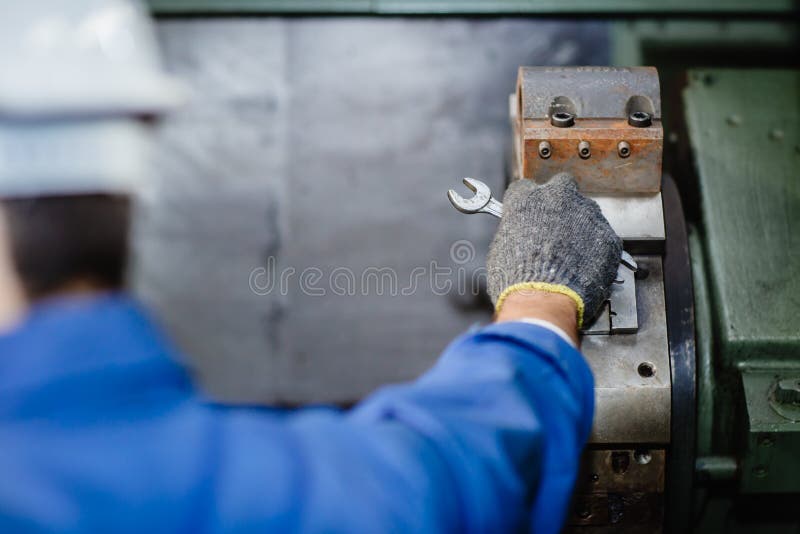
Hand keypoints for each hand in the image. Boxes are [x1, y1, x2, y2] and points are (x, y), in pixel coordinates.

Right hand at [487, 173, 621, 328]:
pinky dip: (596, 250)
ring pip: (586, 212)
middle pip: (562, 187)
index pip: (525, 188)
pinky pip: (602, 238)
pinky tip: (585, 268)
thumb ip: (514, 232)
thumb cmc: (517, 279)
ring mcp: (587, 215)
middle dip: (559, 204)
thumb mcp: (501, 250)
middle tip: (554, 228)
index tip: (528, 215)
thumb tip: (519, 235)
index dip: (527, 204)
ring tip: (570, 256)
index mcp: (527, 199)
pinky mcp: (608, 236)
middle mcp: (558, 198)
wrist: (544, 300)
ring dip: (580, 227)